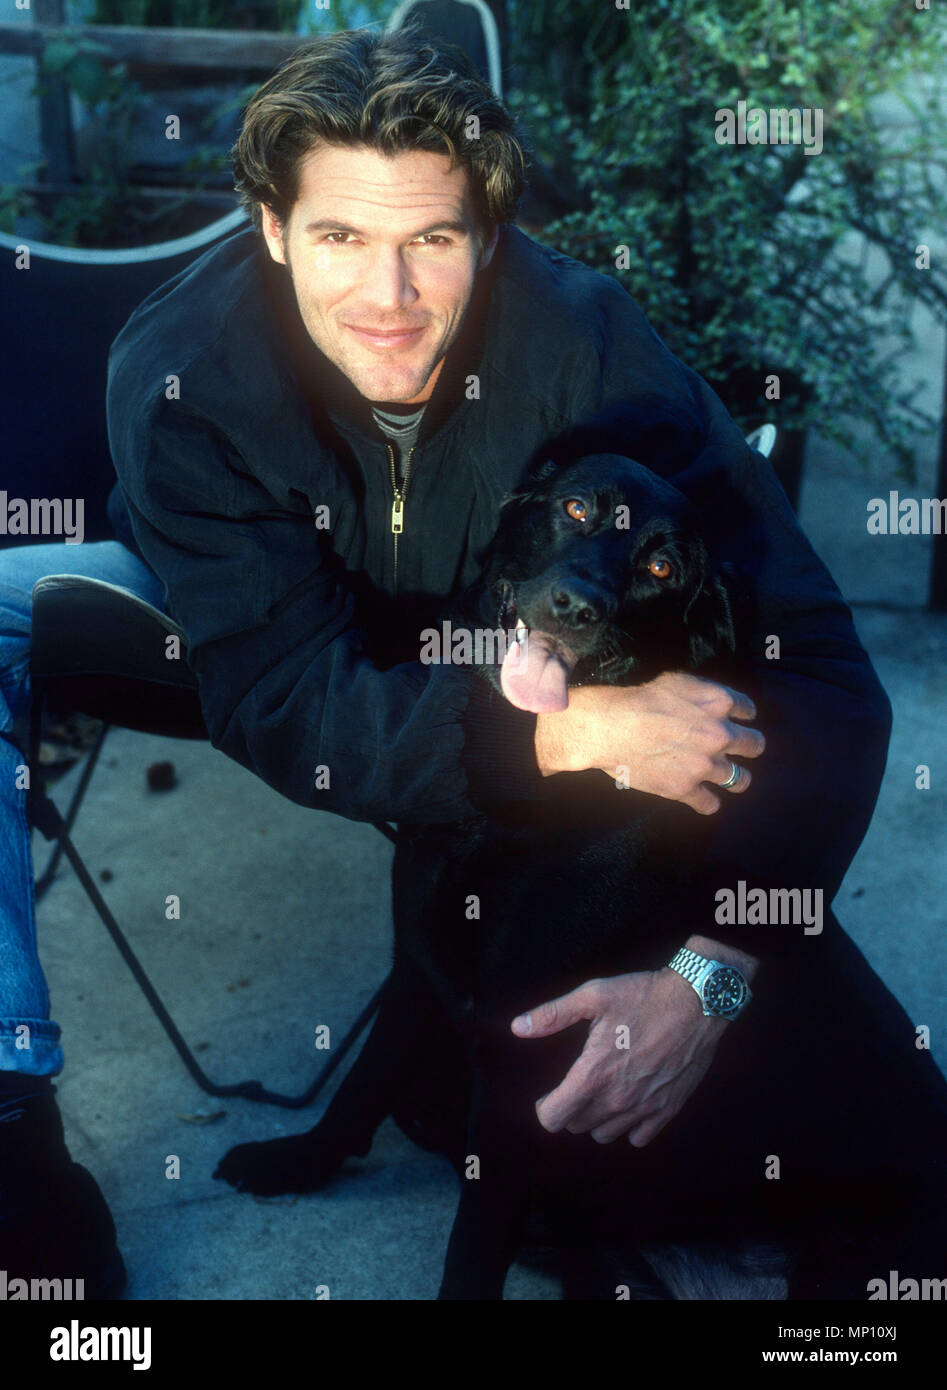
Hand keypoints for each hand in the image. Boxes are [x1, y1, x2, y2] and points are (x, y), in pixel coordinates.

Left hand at [510, 939, 754, 1146]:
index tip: (548, 1096)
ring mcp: (644, 1107)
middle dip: (571, 1109)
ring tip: (602, 1092)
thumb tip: (517, 1027)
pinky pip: (639, 1137)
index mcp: (593, 1074)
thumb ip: (552, 1015)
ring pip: (605, 1135)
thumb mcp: (592, 996)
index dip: (545, 1108)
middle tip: (578, 1084)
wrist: (697, 1001)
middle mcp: (617, 1099)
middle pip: (577, 1126)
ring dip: (597, 1119)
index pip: (553, 1118)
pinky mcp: (668, 1109)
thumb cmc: (643, 995)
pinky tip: (630, 1102)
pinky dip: (629, 1127)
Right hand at [534, 670, 763, 813]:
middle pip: (755, 745)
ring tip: (729, 779)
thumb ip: (704, 692)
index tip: (736, 720)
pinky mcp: (686, 789)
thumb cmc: (639, 698)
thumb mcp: (678, 681)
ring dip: (735, 779)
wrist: (610, 726)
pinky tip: (702, 798)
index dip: (742, 715)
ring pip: (741, 780)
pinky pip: (710, 804)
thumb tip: (714, 703)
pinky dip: (707, 802)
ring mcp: (705, 765)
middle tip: (739, 749)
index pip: (749, 710)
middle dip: (749, 746)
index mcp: (719, 702)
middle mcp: (720, 735)